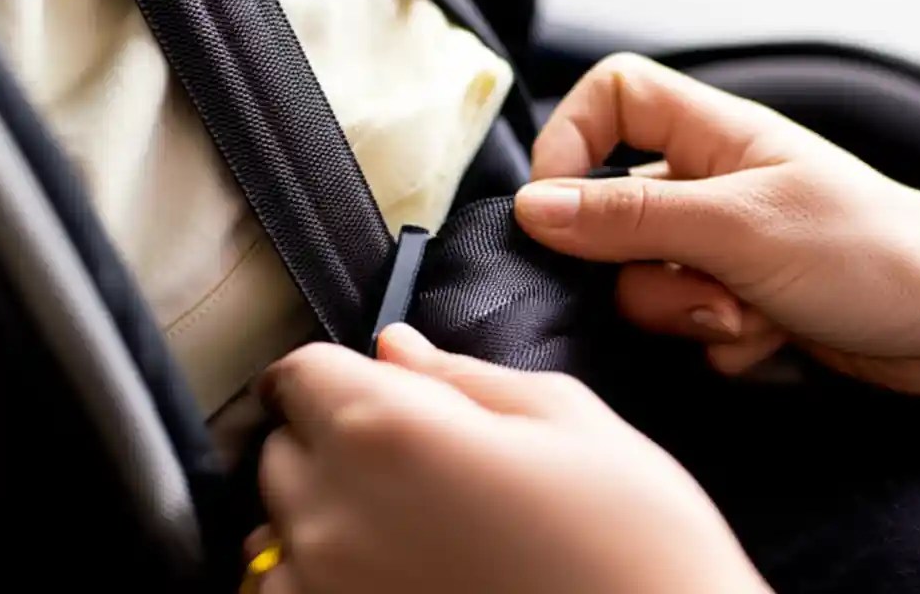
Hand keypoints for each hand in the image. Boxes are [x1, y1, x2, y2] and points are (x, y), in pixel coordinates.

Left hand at [247, 324, 770, 593]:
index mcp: (388, 427)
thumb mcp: (568, 419)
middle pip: (285, 446)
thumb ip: (463, 377)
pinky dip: (329, 578)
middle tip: (421, 457)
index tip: (376, 385)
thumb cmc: (636, 539)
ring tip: (420, 527)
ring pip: (283, 526)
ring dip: (328, 513)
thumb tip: (397, 349)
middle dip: (337, 436)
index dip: (341, 370)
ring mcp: (327, 591)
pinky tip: (406, 575)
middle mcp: (332, 511)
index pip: (300, 371)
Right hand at [515, 54, 919, 392]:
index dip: (570, 142)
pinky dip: (723, 339)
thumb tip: (534, 208)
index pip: (611, 97)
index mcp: (711, 135)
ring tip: (758, 314)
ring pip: (643, 284)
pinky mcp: (738, 300)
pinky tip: (779, 334)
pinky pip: (685, 325)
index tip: (556, 210)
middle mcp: (708, 185)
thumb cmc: (867, 250)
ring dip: (693, 313)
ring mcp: (721, 246)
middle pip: (611, 215)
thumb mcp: (737, 228)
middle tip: (711, 286)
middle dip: (649, 270)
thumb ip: (631, 217)